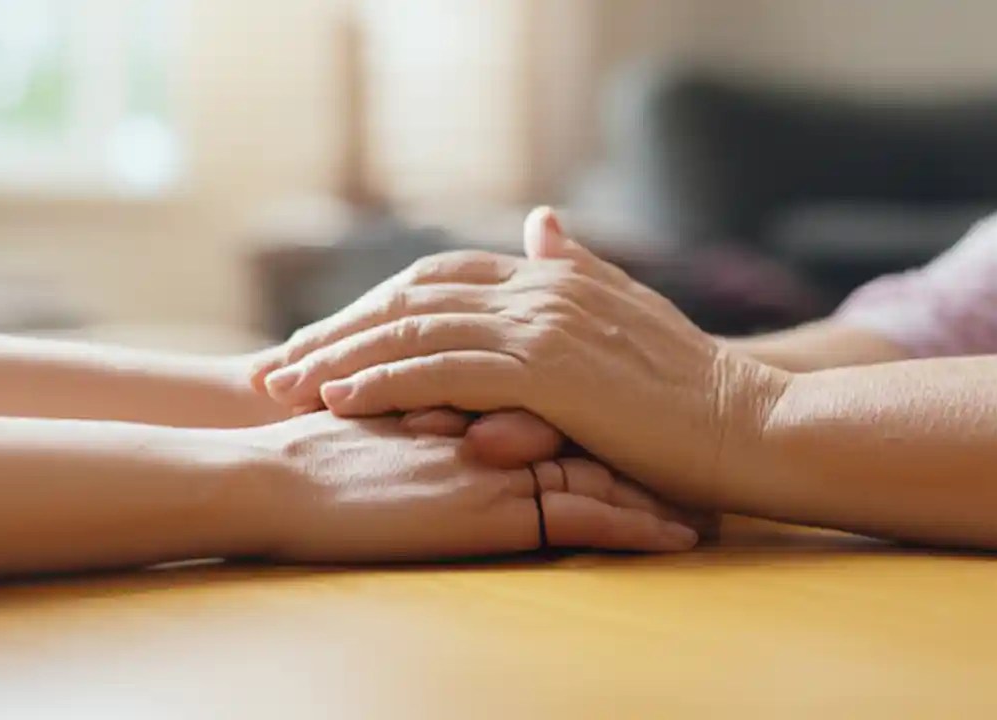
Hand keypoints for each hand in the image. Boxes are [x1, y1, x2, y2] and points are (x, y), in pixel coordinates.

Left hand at [251, 208, 788, 506]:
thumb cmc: (688, 385)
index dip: (370, 309)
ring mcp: (541, 325)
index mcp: (549, 276)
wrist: (750, 425)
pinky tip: (340, 402)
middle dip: (336, 333)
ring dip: (342, 359)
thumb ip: (574, 268)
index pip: (433, 279)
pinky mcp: (547, 370)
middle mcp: (537, 288)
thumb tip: (541, 222)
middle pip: (408, 300)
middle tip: (275, 364)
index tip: (319, 341)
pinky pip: (444, 371)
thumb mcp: (626, 312)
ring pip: (414, 332)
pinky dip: (386, 384)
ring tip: (284, 385)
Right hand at [251, 412, 699, 559]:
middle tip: (713, 448)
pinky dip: (634, 527)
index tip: (664, 411)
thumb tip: (472, 404)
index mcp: (475, 383)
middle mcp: (499, 412)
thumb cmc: (320, 449)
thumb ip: (437, 393)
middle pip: (598, 417)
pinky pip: (580, 519)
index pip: (564, 383)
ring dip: (660, 482)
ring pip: (602, 465)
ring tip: (718, 498)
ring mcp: (502, 457)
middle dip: (653, 434)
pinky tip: (680, 540)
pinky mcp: (495, 506)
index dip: (616, 397)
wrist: (277, 477)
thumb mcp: (391, 409)